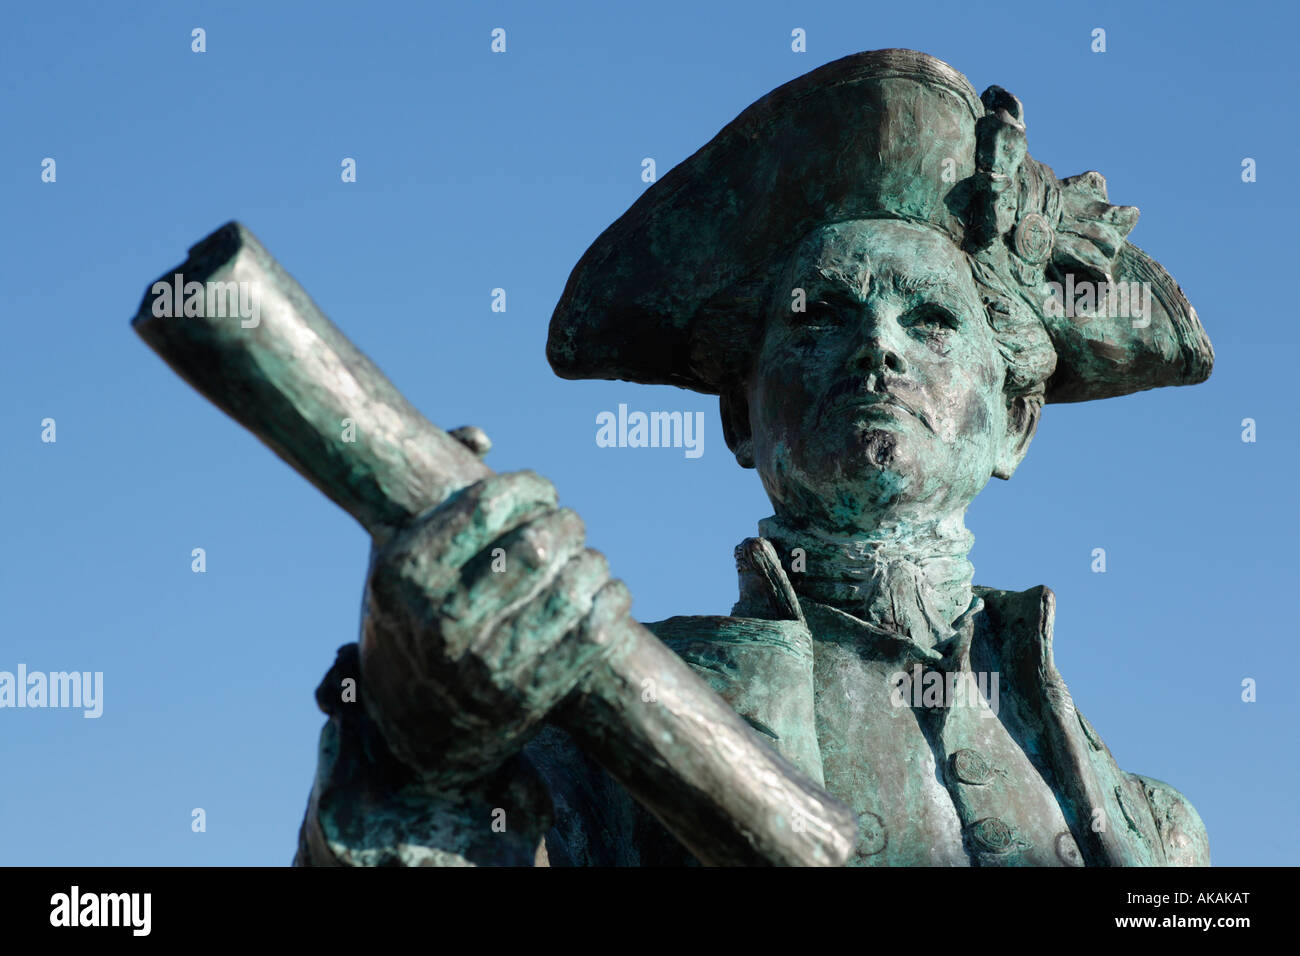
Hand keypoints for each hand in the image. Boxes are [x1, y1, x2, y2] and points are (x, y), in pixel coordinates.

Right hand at [358, 466, 622, 786]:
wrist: (417, 730)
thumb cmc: (414, 619)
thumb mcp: (398, 556)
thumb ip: (433, 486)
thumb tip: (481, 436)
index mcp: (404, 576)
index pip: (489, 504)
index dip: (529, 487)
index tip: (542, 491)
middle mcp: (440, 623)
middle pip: (539, 544)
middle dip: (566, 523)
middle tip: (569, 525)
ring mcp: (485, 667)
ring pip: (574, 586)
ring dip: (593, 562)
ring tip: (587, 559)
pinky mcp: (528, 699)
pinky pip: (595, 633)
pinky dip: (613, 600)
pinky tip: (607, 590)